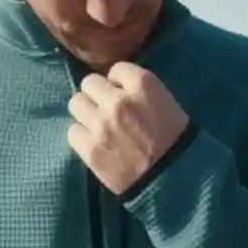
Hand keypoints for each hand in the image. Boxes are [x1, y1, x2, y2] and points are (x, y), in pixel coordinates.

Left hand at [66, 61, 188, 194]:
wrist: (174, 178)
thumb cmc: (175, 139)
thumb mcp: (166, 102)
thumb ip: (139, 89)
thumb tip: (115, 85)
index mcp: (143, 85)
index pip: (115, 68)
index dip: (118, 82)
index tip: (123, 94)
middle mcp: (118, 101)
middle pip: (89, 82)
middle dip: (97, 94)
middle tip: (106, 109)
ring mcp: (101, 125)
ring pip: (76, 103)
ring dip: (86, 113)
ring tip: (97, 126)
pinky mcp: (91, 149)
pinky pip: (72, 131)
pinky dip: (82, 137)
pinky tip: (95, 144)